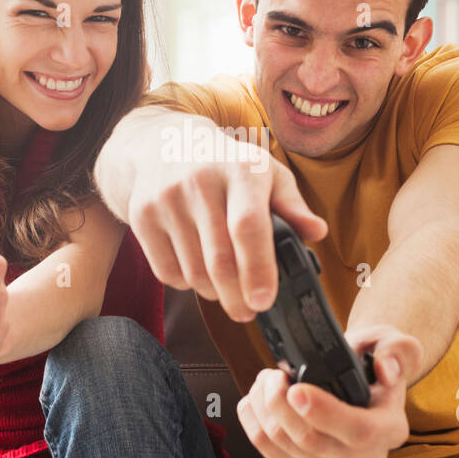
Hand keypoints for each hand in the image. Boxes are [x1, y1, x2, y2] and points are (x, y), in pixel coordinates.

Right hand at [128, 142, 326, 322]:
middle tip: (248, 312)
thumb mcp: (265, 173)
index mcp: (240, 169)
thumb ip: (293, 205)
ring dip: (214, 292)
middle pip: (219, 260)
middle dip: (237, 298)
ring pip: (194, 272)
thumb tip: (317, 232)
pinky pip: (167, 272)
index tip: (264, 301)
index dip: (257, 269)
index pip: (248, 226)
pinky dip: (186, 283)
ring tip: (225, 289)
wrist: (162, 145)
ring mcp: (166, 199)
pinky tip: (197, 271)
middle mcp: (200, 181)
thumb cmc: (226, 166)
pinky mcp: (141, 217)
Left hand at [236, 324, 420, 457]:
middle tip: (273, 375)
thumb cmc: (374, 367)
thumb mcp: (396, 347)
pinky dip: (254, 424)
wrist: (360, 391)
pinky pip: (268, 455)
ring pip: (282, 447)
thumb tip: (385, 369)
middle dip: (278, 402)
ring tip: (265, 382)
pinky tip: (256, 403)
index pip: (359, 431)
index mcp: (391, 431)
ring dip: (262, 408)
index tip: (295, 389)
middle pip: (310, 441)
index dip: (323, 412)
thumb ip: (397, 351)